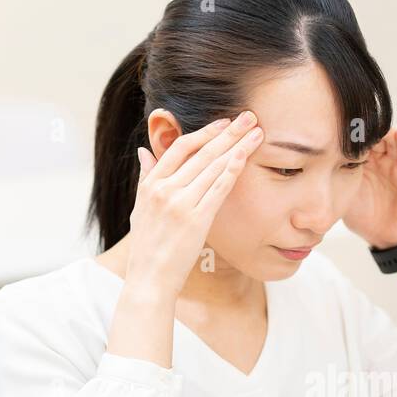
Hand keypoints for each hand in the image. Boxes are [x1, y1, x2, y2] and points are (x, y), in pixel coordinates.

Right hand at [126, 110, 263, 299]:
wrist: (149, 280)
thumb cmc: (147, 248)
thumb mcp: (139, 208)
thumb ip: (146, 178)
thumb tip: (144, 152)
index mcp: (150, 184)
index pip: (179, 147)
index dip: (204, 132)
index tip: (224, 123)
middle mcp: (164, 189)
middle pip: (201, 152)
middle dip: (228, 132)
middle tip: (248, 116)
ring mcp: (179, 203)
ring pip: (213, 166)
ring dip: (237, 146)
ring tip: (256, 132)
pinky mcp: (195, 220)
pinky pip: (218, 188)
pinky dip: (233, 170)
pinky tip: (246, 156)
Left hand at [342, 126, 396, 248]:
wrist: (385, 237)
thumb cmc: (364, 217)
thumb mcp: (343, 196)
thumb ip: (330, 181)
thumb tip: (305, 170)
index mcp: (363, 163)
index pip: (356, 141)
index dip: (347, 132)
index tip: (334, 120)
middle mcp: (380, 160)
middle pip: (374, 136)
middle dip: (364, 127)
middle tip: (353, 116)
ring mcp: (396, 166)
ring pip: (391, 141)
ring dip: (384, 130)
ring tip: (375, 121)